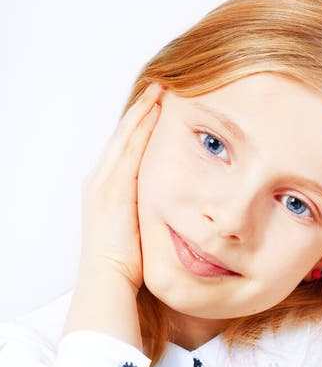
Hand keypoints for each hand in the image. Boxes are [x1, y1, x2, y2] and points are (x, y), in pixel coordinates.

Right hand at [79, 81, 162, 290]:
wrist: (108, 279)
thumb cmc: (125, 267)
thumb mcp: (138, 233)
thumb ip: (150, 214)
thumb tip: (175, 211)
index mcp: (104, 190)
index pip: (124, 150)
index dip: (139, 127)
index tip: (157, 108)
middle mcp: (100, 180)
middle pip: (123, 135)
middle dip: (141, 110)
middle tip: (159, 87)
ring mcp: (104, 180)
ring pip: (126, 135)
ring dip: (143, 110)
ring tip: (160, 89)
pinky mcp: (112, 186)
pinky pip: (130, 147)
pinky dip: (142, 125)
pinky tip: (156, 109)